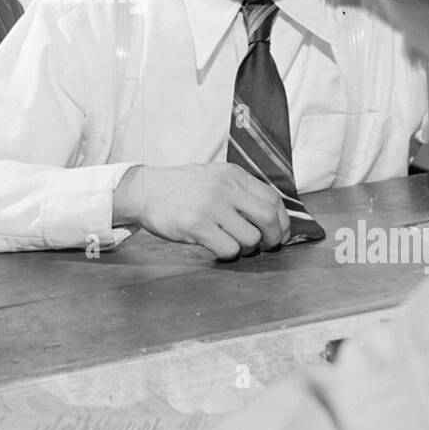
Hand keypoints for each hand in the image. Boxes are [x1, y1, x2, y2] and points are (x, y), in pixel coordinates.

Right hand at [114, 164, 289, 259]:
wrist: (145, 190)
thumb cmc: (181, 187)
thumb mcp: (214, 177)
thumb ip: (240, 190)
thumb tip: (271, 214)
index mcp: (233, 175)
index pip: (273, 198)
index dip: (283, 220)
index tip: (281, 233)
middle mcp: (225, 189)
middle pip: (268, 218)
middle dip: (274, 237)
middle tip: (268, 245)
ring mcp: (211, 207)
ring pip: (250, 238)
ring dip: (248, 248)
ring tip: (234, 244)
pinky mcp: (197, 227)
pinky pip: (229, 249)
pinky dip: (228, 254)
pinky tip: (218, 247)